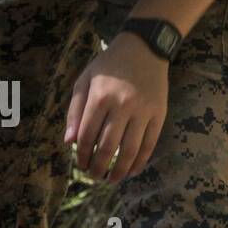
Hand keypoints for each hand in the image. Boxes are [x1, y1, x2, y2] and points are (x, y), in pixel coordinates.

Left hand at [64, 33, 167, 182]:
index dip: (82, 154)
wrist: (144, 48)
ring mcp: (143, 111)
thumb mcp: (85, 80)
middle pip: (108, 147)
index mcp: (100, 97)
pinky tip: (132, 171)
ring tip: (111, 179)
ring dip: (119, 170)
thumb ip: (74, 110)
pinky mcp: (159, 114)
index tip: (80, 164)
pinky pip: (150, 144)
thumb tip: (68, 142)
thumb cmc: (109, 65)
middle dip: (98, 167)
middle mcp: (122, 105)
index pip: (87, 135)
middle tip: (94, 176)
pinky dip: (140, 161)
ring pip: (130, 150)